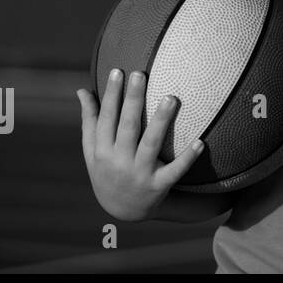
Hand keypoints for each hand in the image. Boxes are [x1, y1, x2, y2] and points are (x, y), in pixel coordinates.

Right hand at [76, 69, 205, 222]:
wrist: (123, 211)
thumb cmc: (107, 171)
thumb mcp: (92, 151)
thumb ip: (89, 121)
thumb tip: (81, 90)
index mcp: (101, 150)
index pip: (106, 118)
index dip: (111, 95)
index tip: (118, 71)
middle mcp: (118, 161)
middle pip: (127, 126)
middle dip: (133, 100)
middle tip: (140, 74)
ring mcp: (139, 173)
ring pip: (150, 144)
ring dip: (161, 121)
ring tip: (171, 98)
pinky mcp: (158, 185)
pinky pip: (175, 170)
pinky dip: (188, 158)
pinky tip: (201, 142)